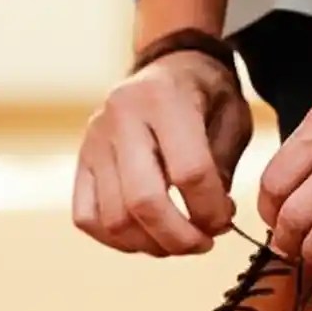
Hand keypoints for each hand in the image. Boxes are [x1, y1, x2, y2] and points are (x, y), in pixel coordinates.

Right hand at [73, 52, 252, 255]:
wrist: (168, 66)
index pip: (189, 172)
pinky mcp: (80, 160)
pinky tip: (145, 235)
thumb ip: (221, 170)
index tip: (225, 221)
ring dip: (151, 244)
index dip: (211, 210)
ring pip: (113, 218)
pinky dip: (116, 240)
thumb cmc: (205, 96)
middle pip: (144, 201)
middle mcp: (120, 116)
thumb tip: (208, 224)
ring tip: (176, 240)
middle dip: (179, 238)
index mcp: (163, 98)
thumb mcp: (231, 119)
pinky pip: (87, 217)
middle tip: (202, 243)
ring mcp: (93, 139)